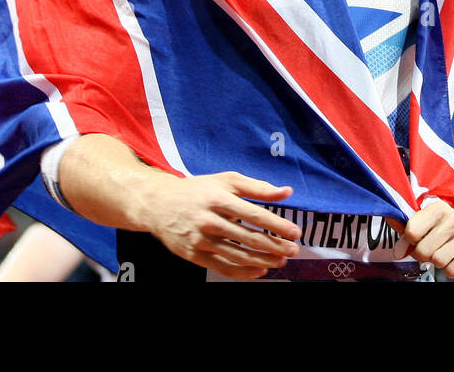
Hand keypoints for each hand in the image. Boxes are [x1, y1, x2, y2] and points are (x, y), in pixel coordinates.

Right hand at [142, 171, 302, 278]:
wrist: (157, 203)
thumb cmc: (197, 190)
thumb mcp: (226, 181)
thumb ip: (257, 187)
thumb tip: (286, 192)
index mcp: (218, 199)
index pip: (254, 215)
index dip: (277, 225)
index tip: (295, 232)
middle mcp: (208, 220)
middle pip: (248, 238)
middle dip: (275, 246)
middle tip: (294, 250)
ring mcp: (200, 240)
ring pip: (238, 256)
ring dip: (263, 260)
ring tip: (281, 260)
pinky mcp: (194, 255)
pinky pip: (223, 267)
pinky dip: (244, 272)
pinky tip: (260, 270)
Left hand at [392, 201, 453, 279]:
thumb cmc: (443, 227)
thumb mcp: (424, 220)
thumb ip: (405, 223)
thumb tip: (391, 218)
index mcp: (439, 208)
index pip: (411, 232)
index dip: (410, 241)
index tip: (417, 239)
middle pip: (423, 251)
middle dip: (423, 254)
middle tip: (431, 248)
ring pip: (438, 262)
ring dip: (438, 262)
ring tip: (444, 252)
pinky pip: (452, 271)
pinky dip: (451, 269)